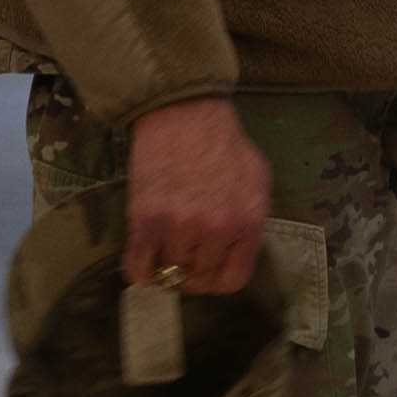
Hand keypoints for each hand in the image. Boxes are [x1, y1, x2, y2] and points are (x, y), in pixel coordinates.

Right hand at [124, 96, 271, 295]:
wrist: (184, 115)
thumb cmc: (226, 144)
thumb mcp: (257, 180)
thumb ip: (251, 218)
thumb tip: (238, 249)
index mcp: (248, 222)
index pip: (232, 280)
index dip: (218, 281)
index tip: (209, 273)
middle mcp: (216, 230)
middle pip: (199, 277)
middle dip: (193, 271)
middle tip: (185, 257)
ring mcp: (179, 227)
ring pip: (170, 270)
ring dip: (168, 262)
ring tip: (167, 245)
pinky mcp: (145, 221)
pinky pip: (138, 267)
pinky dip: (140, 273)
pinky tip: (144, 264)